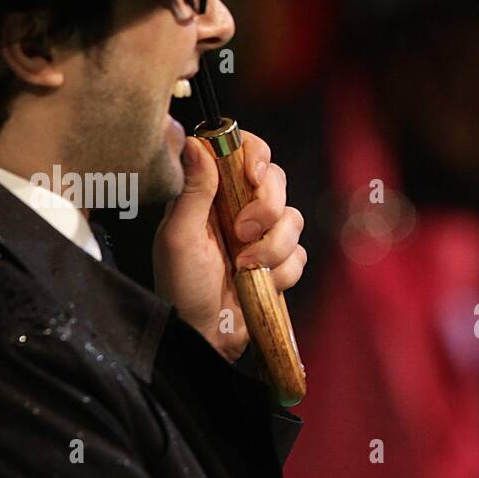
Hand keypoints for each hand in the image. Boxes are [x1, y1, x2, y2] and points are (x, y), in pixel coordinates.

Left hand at [153, 132, 306, 360]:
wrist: (205, 335)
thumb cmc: (181, 288)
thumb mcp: (178, 238)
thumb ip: (192, 191)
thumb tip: (195, 142)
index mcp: (211, 194)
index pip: (243, 151)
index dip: (256, 155)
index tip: (252, 177)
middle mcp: (239, 208)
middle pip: (277, 180)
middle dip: (266, 209)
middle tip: (241, 234)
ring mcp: (262, 236)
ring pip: (293, 219)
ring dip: (272, 248)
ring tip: (245, 269)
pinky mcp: (279, 263)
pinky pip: (299, 254)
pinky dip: (281, 272)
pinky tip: (259, 284)